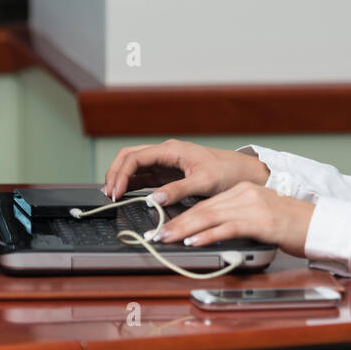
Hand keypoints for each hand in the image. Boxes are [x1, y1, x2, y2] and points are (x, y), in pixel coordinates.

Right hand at [102, 139, 269, 202]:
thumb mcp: (203, 182)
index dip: (120, 174)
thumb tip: (154, 199)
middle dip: (114, 173)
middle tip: (108, 194)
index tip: (115, 192)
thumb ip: (178, 190)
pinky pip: (143, 177)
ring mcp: (165, 164)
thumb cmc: (226, 172)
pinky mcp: (168, 175)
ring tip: (111, 196)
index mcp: (171, 150)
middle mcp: (165, 154)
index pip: (135, 157)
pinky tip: (125, 195)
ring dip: (121, 179)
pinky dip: (131, 185)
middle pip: (129, 158)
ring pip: (133, 167)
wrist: (242, 173)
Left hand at [151, 182, 315, 257]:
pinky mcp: (261, 222)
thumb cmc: (295, 226)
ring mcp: (254, 206)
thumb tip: (211, 233)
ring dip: (184, 229)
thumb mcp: (262, 218)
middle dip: (175, 222)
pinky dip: (206, 235)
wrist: (322, 225)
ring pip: (210, 216)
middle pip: (203, 208)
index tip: (164, 226)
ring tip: (165, 239)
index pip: (206, 203)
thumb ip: (238, 221)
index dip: (182, 215)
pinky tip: (193, 242)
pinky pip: (227, 228)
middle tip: (155, 234)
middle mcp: (246, 194)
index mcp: (245, 191)